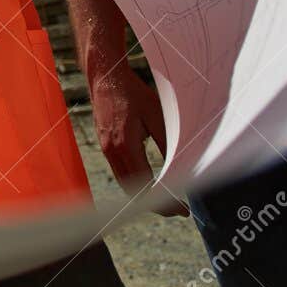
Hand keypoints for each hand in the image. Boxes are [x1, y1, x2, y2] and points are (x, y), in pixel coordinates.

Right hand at [88, 65, 186, 215]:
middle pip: (133, 191)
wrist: (106, 77)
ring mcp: (106, 150)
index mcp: (126, 146)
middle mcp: (112, 152)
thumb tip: (181, 168)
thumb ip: (167, 143)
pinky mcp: (105, 146)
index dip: (165, 201)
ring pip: (125, 184)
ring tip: (166, 198)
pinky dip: (135, 182)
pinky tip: (149, 182)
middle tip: (176, 209)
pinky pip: (120, 172)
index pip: (147, 186)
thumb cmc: (133, 93)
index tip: (181, 210)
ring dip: (143, 195)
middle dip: (154, 204)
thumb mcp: (156, 117)